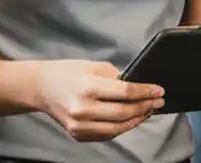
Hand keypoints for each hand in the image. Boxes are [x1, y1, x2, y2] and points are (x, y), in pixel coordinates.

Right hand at [32, 60, 164, 141]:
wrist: (41, 88)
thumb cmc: (67, 73)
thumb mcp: (93, 67)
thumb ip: (116, 78)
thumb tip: (138, 87)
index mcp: (88, 88)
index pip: (126, 92)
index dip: (146, 92)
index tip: (159, 90)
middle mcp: (84, 109)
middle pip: (124, 112)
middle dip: (145, 106)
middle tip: (158, 101)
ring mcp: (80, 125)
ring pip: (118, 128)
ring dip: (136, 120)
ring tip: (147, 111)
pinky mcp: (78, 135)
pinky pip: (107, 134)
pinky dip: (122, 127)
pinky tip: (131, 119)